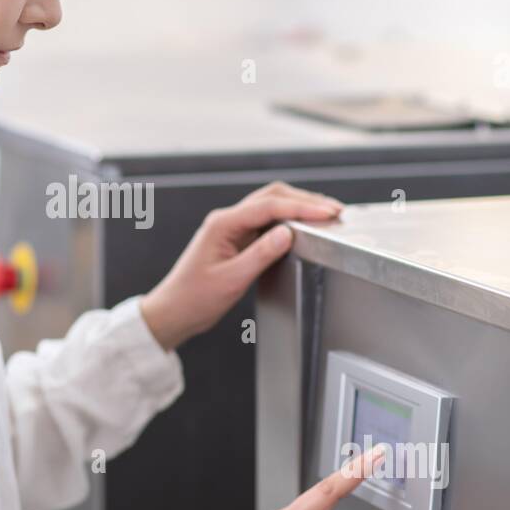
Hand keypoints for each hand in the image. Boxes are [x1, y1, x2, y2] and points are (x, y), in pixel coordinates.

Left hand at [139, 180, 342, 350]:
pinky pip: (266, 222)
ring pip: (270, 207)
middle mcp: (227, 221)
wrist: (174, 312)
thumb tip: (288, 233)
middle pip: (272, 197)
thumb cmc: (195, 298)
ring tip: (326, 216)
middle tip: (334, 211)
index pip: (269, 206)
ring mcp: (232, 229)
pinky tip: (303, 227)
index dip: (302, 208)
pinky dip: (288, 221)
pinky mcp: (236, 240)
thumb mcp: (231, 279)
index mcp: (222, 224)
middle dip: (305, 201)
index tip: (327, 213)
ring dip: (298, 208)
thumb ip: (260, 254)